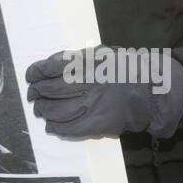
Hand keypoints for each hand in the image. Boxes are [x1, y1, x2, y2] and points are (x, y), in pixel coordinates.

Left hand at [25, 47, 182, 138]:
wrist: (152, 92)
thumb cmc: (125, 70)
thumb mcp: (103, 54)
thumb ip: (78, 59)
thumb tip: (49, 66)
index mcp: (90, 63)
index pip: (52, 67)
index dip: (36, 72)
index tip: (30, 75)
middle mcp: (90, 83)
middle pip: (51, 90)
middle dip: (37, 93)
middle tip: (33, 95)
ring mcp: (94, 105)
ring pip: (57, 111)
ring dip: (43, 111)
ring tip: (40, 110)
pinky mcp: (99, 124)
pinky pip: (70, 129)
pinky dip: (56, 128)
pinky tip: (51, 125)